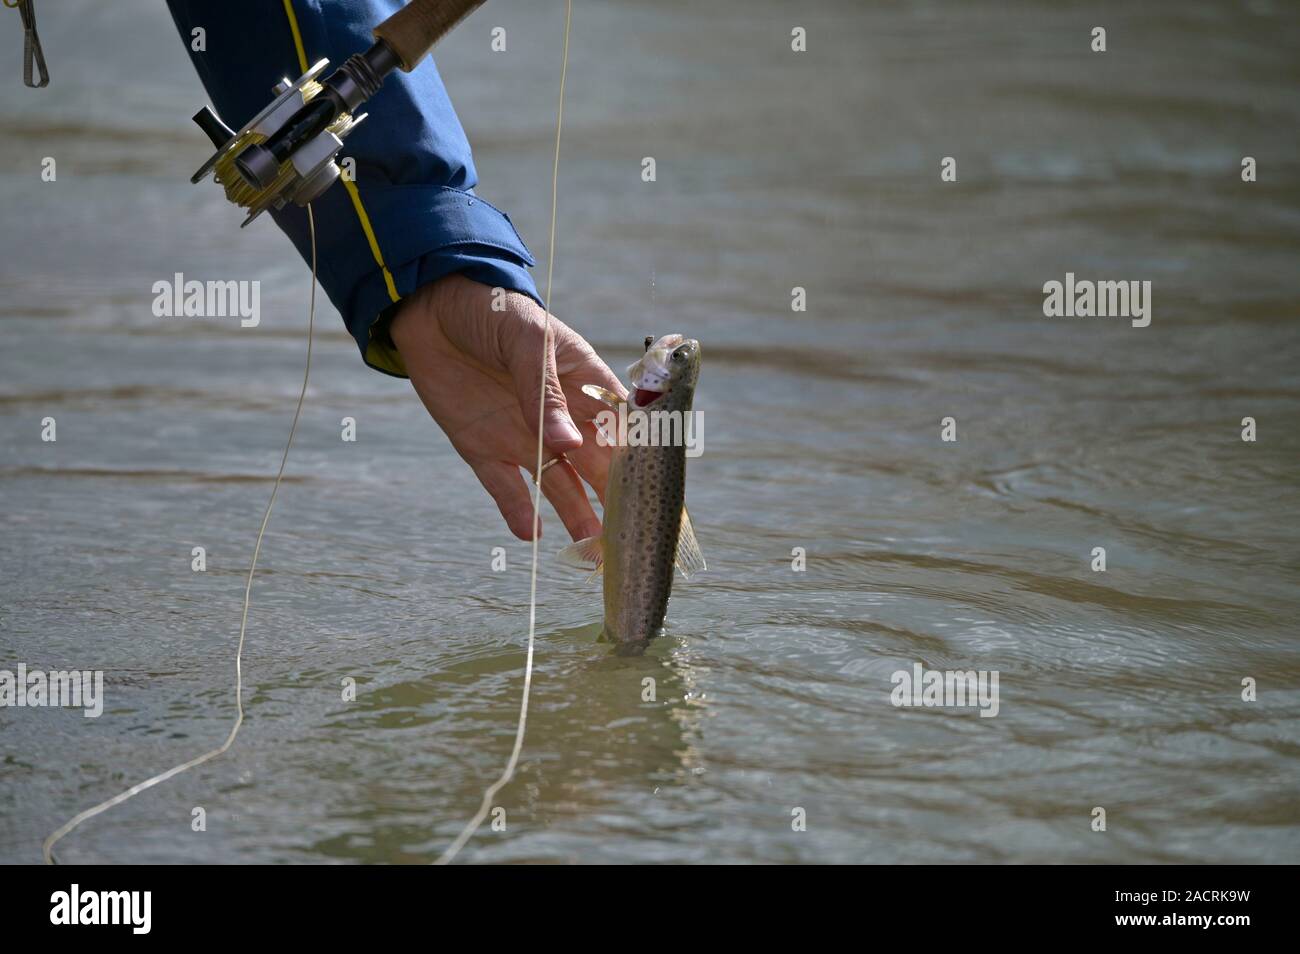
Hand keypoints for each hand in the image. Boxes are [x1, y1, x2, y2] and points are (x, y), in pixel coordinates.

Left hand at [389, 273, 626, 541]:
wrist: (429, 306)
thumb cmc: (492, 310)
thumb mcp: (525, 340)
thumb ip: (546, 394)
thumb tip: (569, 447)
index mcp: (585, 385)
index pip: (624, 431)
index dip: (642, 464)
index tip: (657, 498)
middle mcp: (561, 419)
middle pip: (598, 468)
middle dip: (615, 503)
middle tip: (630, 540)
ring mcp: (524, 436)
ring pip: (559, 486)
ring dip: (577, 517)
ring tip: (592, 553)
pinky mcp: (484, 449)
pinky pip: (506, 488)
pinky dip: (518, 512)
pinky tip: (532, 535)